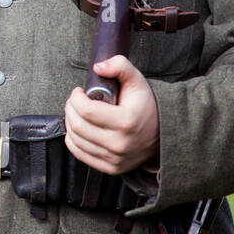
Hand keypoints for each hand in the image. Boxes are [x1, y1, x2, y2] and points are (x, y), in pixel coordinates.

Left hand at [65, 55, 160, 173]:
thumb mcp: (137, 80)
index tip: (79, 91)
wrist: (163, 133)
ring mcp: (115, 159)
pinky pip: (79, 153)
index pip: (86, 111)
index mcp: (126, 122)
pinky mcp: (111, 168)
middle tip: (75, 101)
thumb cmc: (146, 105)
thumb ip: (119, 66)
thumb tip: (98, 67)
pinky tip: (79, 128)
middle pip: (78, 125)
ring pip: (75, 139)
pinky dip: (73, 139)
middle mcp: (120, 144)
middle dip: (70, 108)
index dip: (75, 98)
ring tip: (77, 112)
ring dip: (70, 122)